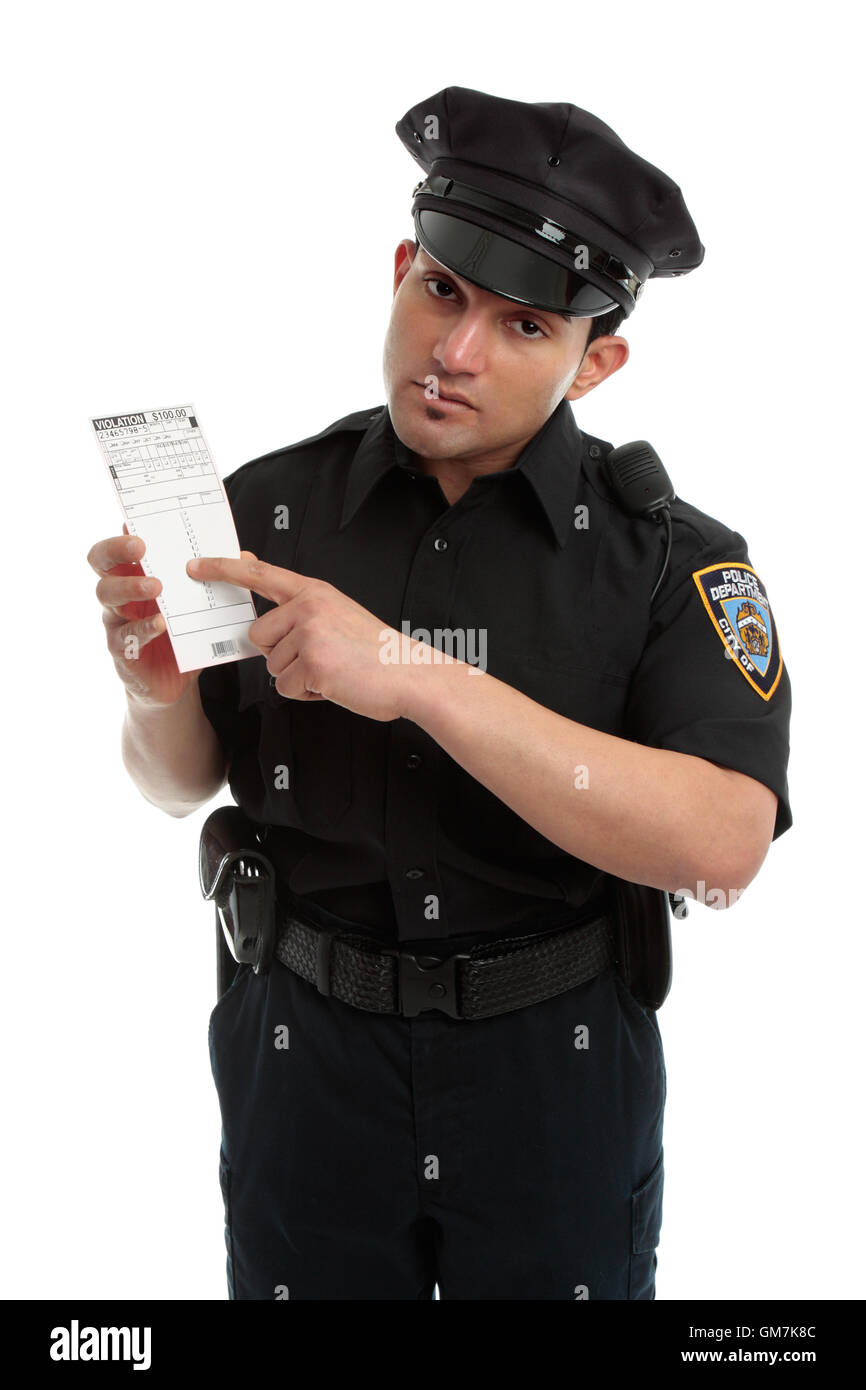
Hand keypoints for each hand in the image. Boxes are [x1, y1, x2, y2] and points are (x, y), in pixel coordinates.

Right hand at [88, 524, 255, 706]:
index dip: (123, 531)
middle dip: (116, 550)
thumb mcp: (201, 604)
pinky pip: (124, 635)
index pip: (121, 546)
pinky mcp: (122, 649)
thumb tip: (245, 554)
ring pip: (106, 595)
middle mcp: (121, 593)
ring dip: (129, 587)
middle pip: (101, 562)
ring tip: (156, 586)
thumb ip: (218, 578)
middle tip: (139, 547)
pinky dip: (141, 628)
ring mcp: (117, 620)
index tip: (135, 521)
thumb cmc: (182, 635)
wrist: (173, 683)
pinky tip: (159, 624)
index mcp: (137, 575)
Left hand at [187, 553, 415, 721]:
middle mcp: (309, 607)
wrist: (409, 674)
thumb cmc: (375, 653)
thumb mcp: (337, 615)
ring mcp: (310, 634)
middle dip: (281, 654)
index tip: (195, 566)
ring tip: (333, 670)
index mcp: (314, 592)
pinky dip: (308, 694)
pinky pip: (286, 687)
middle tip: (320, 657)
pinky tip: (334, 684)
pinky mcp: (313, 663)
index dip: (223, 569)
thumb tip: (262, 622)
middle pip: (258, 635)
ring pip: (273, 665)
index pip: (259, 574)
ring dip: (298, 677)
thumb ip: (301, 612)